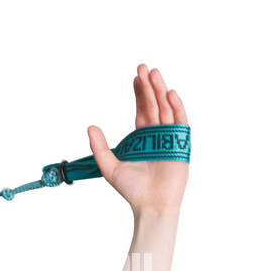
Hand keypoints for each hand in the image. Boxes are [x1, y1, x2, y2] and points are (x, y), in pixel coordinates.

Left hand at [87, 64, 188, 214]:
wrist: (151, 203)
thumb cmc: (132, 189)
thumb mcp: (110, 166)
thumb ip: (100, 147)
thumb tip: (90, 126)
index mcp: (142, 137)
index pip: (142, 109)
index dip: (139, 93)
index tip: (135, 77)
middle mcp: (157, 135)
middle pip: (154, 104)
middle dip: (149, 85)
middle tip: (143, 66)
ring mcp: (170, 137)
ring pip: (166, 108)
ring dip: (160, 90)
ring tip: (154, 73)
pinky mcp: (180, 144)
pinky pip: (179, 121)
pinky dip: (176, 107)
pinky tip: (170, 93)